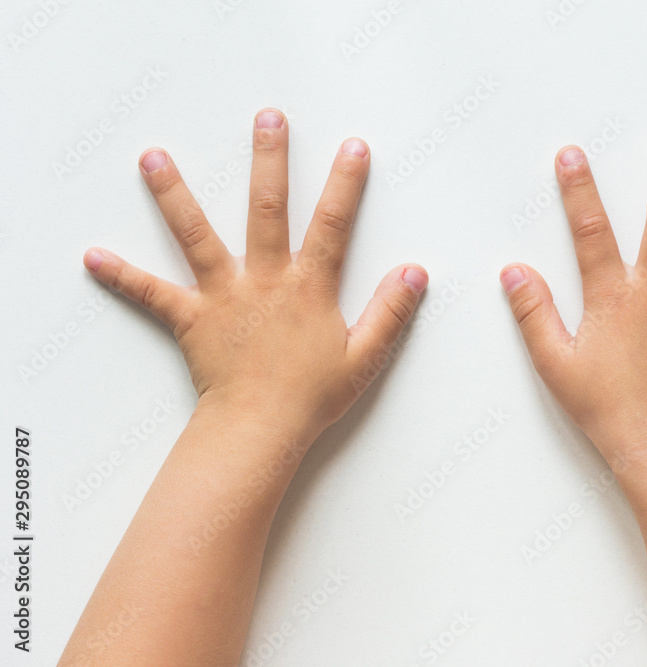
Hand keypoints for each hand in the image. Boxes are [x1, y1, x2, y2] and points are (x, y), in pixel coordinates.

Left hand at [84, 109, 427, 438]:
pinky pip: (152, 293)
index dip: (345, 185)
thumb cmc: (311, 397)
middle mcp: (263, 280)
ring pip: (196, 235)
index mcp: (307, 287)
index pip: (332, 225)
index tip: (352, 148)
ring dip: (174, 194)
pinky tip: (93, 256)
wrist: (260, 431)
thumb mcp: (364, 357)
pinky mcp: (191, 319)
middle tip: (267, 118)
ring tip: (153, 157)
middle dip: (270, 160)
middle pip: (266, 209)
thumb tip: (414, 273)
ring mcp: (222, 296)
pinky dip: (122, 275)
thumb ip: (390, 312)